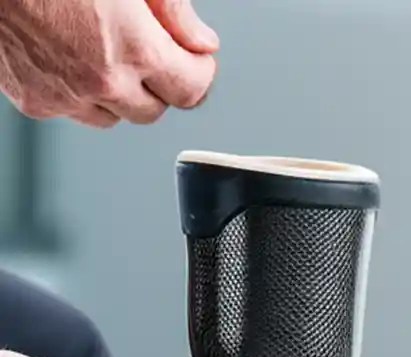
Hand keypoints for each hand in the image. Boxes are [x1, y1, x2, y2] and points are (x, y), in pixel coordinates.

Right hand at [0, 0, 219, 127]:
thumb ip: (174, 11)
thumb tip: (201, 42)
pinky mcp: (36, 102)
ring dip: (121, 94)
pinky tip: (73, 58)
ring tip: (104, 50)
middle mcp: (104, 82)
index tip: (193, 58)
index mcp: (136, 50)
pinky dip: (82, 94)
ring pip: (115, 116)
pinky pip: (75, 112)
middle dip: (159, 84)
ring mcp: (67, 97)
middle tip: (148, 51)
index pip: (193, 90)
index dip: (197, 70)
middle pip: (156, 109)